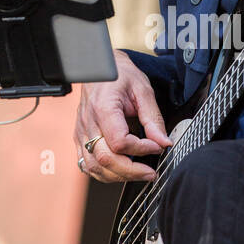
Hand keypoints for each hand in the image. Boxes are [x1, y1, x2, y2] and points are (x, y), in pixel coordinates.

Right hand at [73, 50, 170, 182]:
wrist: (100, 67)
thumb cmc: (120, 75)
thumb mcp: (143, 90)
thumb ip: (153, 118)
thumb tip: (163, 142)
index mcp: (103, 108)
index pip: (119, 141)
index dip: (140, 149)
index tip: (157, 147)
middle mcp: (88, 122)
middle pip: (105, 159)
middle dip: (131, 171)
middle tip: (151, 172)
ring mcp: (81, 131)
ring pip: (94, 166)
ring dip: (118, 176)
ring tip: (138, 173)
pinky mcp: (79, 137)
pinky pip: (86, 163)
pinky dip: (103, 173)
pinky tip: (119, 171)